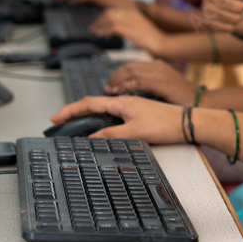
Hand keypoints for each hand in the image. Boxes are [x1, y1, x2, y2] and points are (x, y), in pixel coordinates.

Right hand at [50, 95, 184, 142]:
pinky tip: (99, 130)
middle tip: (59, 124)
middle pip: (93, 105)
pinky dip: (100, 121)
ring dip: (86, 117)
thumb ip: (111, 135)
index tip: (54, 118)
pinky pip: (113, 116)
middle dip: (73, 113)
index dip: (69, 110)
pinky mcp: (138, 116)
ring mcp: (131, 108)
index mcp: (121, 102)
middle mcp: (125, 102)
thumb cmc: (165, 124)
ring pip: (103, 110)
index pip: (89, 103)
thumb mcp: (134, 132)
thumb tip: (90, 139)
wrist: (188, 123)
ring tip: (73, 127)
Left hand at [91, 8, 164, 52]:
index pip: (113, 10)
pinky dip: (104, 30)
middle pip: (109, 12)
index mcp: (133, 12)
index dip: (102, 17)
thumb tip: (114, 29)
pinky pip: (113, 27)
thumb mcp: (137, 28)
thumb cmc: (150, 39)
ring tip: (95, 32)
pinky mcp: (130, 29)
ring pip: (109, 18)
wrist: (162, 43)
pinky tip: (101, 35)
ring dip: (100, 25)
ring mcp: (131, 20)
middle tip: (93, 29)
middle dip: (99, 20)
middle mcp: (131, 13)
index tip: (97, 25)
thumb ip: (127, 26)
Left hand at [104, 60, 195, 104]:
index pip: (132, 65)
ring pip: (129, 72)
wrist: (201, 102)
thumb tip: (134, 92)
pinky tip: (118, 93)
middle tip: (107, 87)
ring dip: (117, 81)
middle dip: (115, 77)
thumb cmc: (183, 99)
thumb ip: (151, 85)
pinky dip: (124, 87)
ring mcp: (158, 72)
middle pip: (128, 67)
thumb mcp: (165, 88)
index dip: (119, 74)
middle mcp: (157, 66)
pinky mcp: (159, 82)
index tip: (112, 84)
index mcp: (158, 65)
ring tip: (109, 90)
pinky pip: (136, 81)